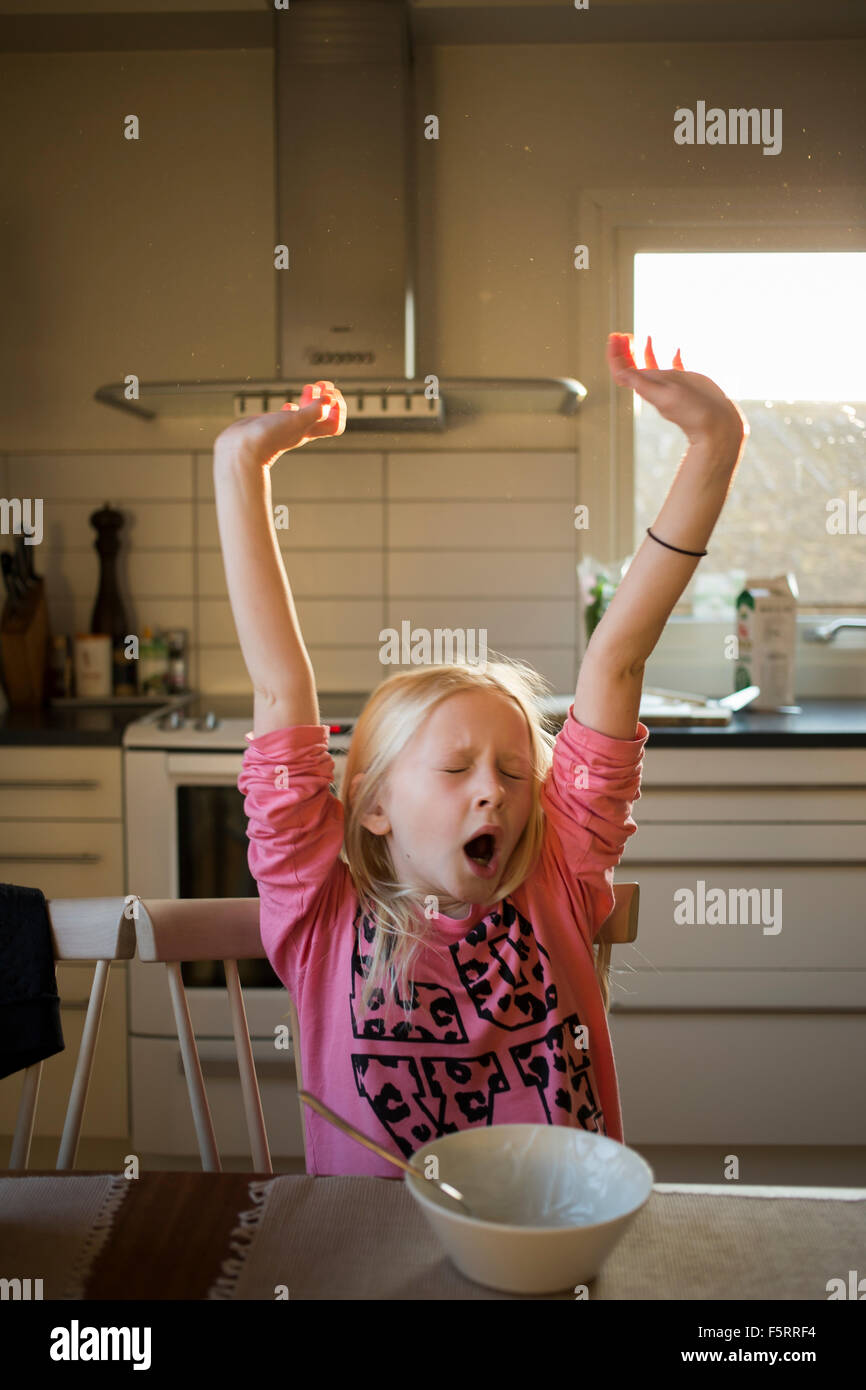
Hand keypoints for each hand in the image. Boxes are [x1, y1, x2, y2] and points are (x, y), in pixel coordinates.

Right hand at [214, 380, 346, 467]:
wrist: (239, 448)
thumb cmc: (266, 437)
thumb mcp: (295, 421)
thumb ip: (314, 411)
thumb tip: (330, 400)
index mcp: (309, 431)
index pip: (335, 425)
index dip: (338, 409)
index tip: (330, 395)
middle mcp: (300, 431)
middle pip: (324, 417)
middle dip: (327, 399)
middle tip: (322, 385)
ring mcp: (286, 429)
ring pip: (306, 415)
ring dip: (312, 400)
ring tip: (310, 387)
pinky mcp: (273, 425)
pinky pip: (287, 417)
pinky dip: (292, 407)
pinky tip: (288, 404)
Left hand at [607, 333, 747, 447]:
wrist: (715, 421)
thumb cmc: (691, 410)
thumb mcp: (665, 395)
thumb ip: (644, 384)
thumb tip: (622, 373)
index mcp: (647, 387)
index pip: (622, 370)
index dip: (615, 354)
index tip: (615, 337)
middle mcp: (655, 384)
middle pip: (632, 366)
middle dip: (624, 350)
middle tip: (623, 335)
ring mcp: (670, 383)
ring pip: (652, 365)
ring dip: (644, 351)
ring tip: (646, 337)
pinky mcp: (686, 382)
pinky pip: (675, 366)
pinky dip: (672, 356)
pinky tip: (676, 348)